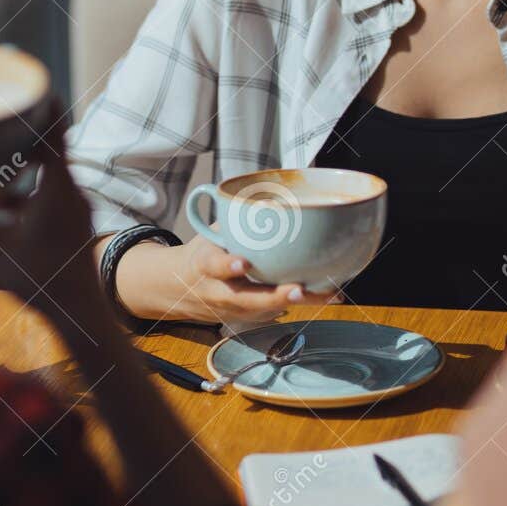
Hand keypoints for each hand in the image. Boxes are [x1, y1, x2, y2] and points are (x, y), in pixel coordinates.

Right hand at [0, 115, 99, 310]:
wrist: (78, 314)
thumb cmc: (37, 280)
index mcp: (58, 190)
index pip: (55, 136)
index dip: (46, 110)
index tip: (39, 85)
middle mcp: (74, 194)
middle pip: (49, 154)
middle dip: (22, 143)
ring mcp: (78, 209)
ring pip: (49, 178)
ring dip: (23, 174)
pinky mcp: (76, 223)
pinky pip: (52, 196)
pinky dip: (30, 194)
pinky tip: (2, 208)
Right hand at [118, 235, 340, 324]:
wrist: (178, 290)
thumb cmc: (205, 252)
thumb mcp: (212, 232)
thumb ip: (236, 216)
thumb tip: (271, 187)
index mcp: (205, 265)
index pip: (213, 265)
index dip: (228, 265)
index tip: (243, 263)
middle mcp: (218, 292)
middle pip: (245, 300)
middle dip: (274, 296)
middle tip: (298, 289)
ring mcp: (233, 310)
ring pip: (265, 311)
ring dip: (298, 303)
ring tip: (328, 294)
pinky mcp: (247, 318)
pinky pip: (275, 313)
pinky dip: (301, 305)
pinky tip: (327, 293)